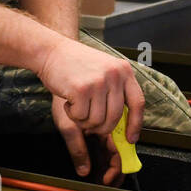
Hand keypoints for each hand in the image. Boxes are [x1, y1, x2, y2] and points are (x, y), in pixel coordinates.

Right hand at [37, 38, 143, 179]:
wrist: (52, 52)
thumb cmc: (77, 65)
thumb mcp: (105, 70)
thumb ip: (116, 92)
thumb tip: (124, 125)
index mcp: (124, 70)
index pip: (137, 103)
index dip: (136, 124)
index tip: (130, 138)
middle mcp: (114, 75)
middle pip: (115, 117)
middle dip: (101, 127)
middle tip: (89, 123)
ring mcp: (98, 82)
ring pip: (97, 121)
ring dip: (84, 121)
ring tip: (77, 107)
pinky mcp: (82, 89)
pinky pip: (81, 117)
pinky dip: (72, 115)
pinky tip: (68, 102)